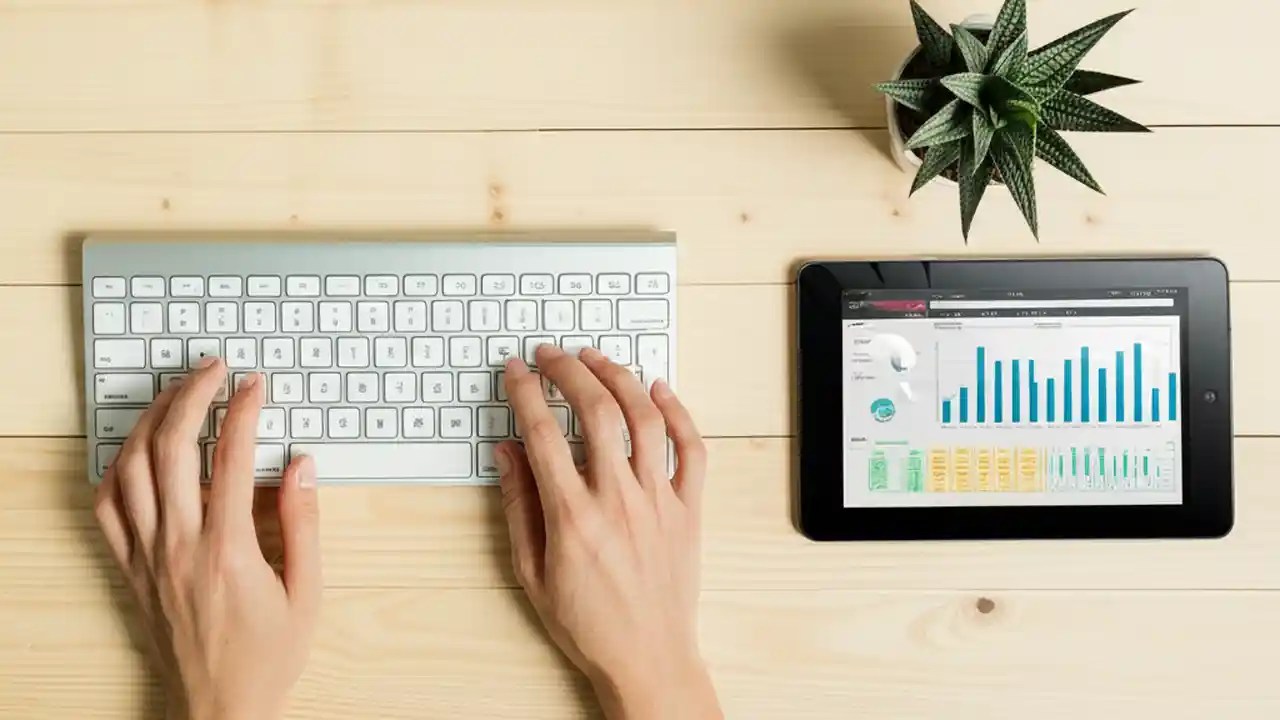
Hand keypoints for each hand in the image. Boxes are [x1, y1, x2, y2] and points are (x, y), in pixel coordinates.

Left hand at [93, 358, 321, 719]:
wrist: (218, 709)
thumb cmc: (268, 656)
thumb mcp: (307, 593)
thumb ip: (305, 525)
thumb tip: (302, 466)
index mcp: (229, 552)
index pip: (231, 459)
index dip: (243, 410)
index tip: (256, 384)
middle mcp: (179, 547)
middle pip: (173, 450)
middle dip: (193, 396)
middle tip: (215, 369)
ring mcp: (147, 557)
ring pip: (132, 470)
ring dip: (152, 420)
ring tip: (178, 393)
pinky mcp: (129, 570)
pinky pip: (107, 508)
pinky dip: (116, 468)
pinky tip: (138, 449)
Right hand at [498, 345, 721, 719]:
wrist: (647, 657)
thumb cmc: (588, 622)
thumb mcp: (532, 572)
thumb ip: (519, 506)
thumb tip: (507, 453)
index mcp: (573, 517)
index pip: (544, 434)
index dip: (526, 393)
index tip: (516, 371)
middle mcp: (618, 500)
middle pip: (596, 411)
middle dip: (569, 371)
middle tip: (551, 355)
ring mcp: (659, 501)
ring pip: (645, 418)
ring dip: (619, 378)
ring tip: (595, 359)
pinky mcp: (688, 509)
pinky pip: (692, 448)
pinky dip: (678, 412)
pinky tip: (659, 390)